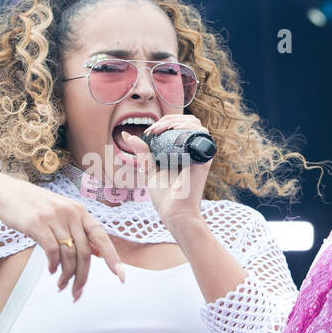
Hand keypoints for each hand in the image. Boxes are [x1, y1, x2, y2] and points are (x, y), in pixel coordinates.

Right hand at [0, 174, 125, 300]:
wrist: (5, 192)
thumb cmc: (33, 205)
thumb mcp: (61, 212)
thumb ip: (78, 230)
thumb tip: (97, 252)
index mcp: (79, 211)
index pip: (102, 237)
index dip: (113, 258)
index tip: (121, 275)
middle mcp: (70, 213)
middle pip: (85, 252)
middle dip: (82, 276)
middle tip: (77, 292)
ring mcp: (54, 218)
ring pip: (69, 255)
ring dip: (66, 275)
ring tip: (61, 285)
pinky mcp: (37, 224)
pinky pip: (52, 251)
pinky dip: (53, 265)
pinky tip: (51, 271)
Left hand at [121, 113, 212, 227]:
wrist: (174, 213)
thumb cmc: (164, 196)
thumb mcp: (150, 169)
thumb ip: (142, 152)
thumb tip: (127, 136)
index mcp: (184, 151)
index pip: (179, 125)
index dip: (164, 122)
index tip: (149, 131)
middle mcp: (194, 150)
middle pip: (188, 121)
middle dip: (169, 119)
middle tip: (154, 129)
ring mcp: (200, 153)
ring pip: (194, 124)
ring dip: (176, 121)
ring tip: (161, 129)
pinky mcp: (204, 158)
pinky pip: (200, 133)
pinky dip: (187, 127)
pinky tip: (173, 130)